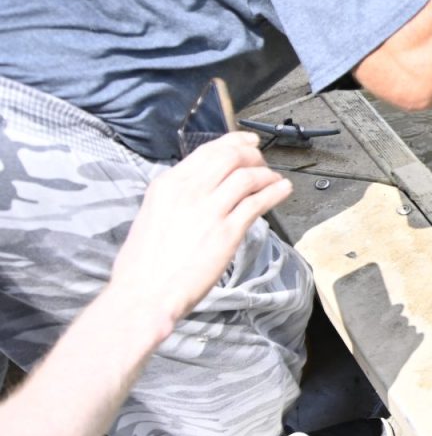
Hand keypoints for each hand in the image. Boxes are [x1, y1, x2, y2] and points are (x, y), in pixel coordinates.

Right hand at [110, 131, 293, 328]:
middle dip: (253, 156)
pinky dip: (275, 192)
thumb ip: (177, 199)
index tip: (248, 142)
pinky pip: (258, 203)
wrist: (144, 294)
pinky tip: (283, 191)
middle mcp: (188, 190)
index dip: (233, 142)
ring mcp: (210, 209)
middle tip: (263, 162)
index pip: (207, 151)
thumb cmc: (144, 264)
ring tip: (275, 180)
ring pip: (248, 176)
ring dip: (267, 175)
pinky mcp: (227, 231)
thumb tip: (200, 191)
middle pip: (231, 157)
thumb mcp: (153, 216)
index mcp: (167, 185)